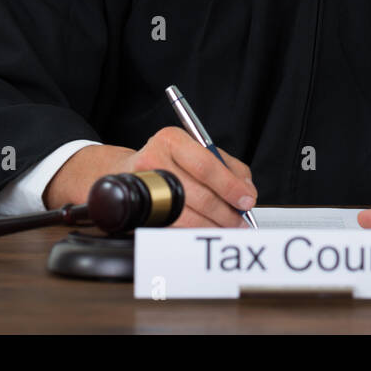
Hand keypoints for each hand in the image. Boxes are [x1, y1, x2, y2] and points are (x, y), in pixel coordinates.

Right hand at [43, 129, 257, 227]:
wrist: (123, 172)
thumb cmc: (169, 161)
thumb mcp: (197, 150)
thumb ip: (227, 166)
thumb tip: (246, 190)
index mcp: (172, 139)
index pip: (206, 165)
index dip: (230, 185)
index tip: (247, 199)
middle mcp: (153, 159)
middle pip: (198, 193)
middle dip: (225, 212)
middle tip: (241, 220)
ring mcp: (143, 186)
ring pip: (186, 214)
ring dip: (212, 225)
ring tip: (228, 227)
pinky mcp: (138, 210)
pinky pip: (173, 226)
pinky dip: (194, 230)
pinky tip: (206, 229)